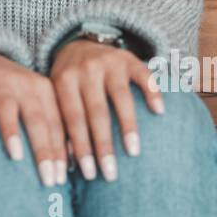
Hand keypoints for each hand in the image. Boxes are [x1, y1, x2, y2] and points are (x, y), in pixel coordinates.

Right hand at [0, 54, 67, 186]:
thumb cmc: (16, 94)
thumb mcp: (38, 104)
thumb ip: (54, 127)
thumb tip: (74, 161)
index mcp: (45, 92)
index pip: (56, 125)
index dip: (60, 152)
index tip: (61, 180)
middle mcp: (25, 85)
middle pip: (37, 119)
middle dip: (43, 150)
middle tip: (46, 179)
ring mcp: (0, 82)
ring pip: (8, 108)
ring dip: (12, 131)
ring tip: (16, 156)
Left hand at [50, 38, 162, 180]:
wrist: (80, 42)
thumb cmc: (68, 81)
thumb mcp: (57, 95)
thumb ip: (62, 122)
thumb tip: (68, 161)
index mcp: (63, 80)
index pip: (72, 118)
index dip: (81, 147)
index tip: (89, 174)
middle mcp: (85, 69)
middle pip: (96, 112)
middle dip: (103, 145)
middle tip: (111, 173)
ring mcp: (108, 62)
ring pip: (120, 97)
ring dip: (127, 126)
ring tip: (133, 152)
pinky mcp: (129, 58)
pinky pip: (144, 74)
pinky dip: (152, 92)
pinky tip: (159, 111)